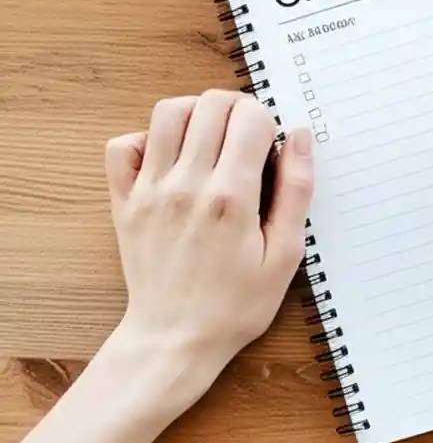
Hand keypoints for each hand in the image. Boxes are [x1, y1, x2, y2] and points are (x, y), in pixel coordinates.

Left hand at [104, 90, 313, 394]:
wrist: (175, 339)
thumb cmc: (236, 304)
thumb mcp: (286, 254)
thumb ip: (296, 190)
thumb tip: (299, 137)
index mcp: (232, 197)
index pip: (250, 117)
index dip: (268, 120)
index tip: (271, 144)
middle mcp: (187, 185)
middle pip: (210, 103)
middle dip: (237, 107)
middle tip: (247, 136)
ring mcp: (151, 191)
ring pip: (167, 112)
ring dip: (196, 113)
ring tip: (212, 138)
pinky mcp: (125, 201)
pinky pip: (122, 145)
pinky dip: (146, 138)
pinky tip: (170, 157)